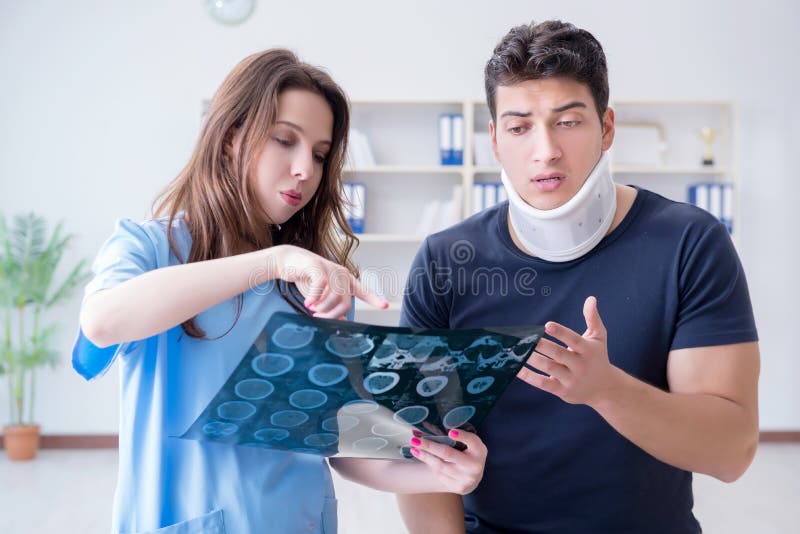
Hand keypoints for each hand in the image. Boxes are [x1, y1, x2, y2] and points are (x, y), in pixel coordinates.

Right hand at [270, 245, 387, 318]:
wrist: (288, 262)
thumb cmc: (307, 279)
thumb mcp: (322, 296)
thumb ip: (333, 306)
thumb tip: (343, 323)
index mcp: (346, 281)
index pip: (363, 291)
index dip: (375, 299)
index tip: (386, 306)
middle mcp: (342, 274)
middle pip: (345, 303)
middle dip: (331, 315)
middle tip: (318, 317)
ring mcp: (331, 269)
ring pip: (334, 297)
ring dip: (322, 308)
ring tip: (312, 308)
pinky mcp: (317, 266)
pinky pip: (321, 286)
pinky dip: (314, 298)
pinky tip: (308, 303)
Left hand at [409, 429, 486, 494]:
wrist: (473, 476)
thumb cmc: (468, 453)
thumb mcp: (468, 442)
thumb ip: (454, 435)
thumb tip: (426, 429)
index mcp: (479, 450)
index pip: (472, 441)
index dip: (462, 436)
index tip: (450, 432)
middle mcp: (475, 465)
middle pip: (448, 453)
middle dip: (429, 446)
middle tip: (414, 440)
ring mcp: (466, 478)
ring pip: (440, 466)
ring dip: (425, 456)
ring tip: (413, 449)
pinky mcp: (458, 487)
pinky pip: (440, 475)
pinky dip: (431, 466)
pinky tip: (425, 458)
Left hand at [517, 296, 618, 406]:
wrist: (604, 388)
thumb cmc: (597, 357)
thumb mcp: (599, 337)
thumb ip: (592, 318)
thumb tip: (591, 298)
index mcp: (588, 350)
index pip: (573, 340)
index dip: (561, 333)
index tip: (547, 325)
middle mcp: (580, 365)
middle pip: (558, 354)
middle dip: (541, 345)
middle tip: (526, 338)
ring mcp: (571, 379)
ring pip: (548, 367)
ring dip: (532, 359)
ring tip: (516, 350)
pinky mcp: (562, 390)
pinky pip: (543, 383)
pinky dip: (529, 376)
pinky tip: (517, 368)